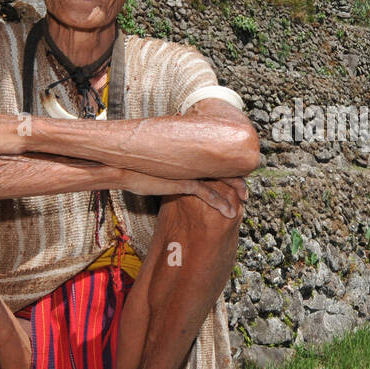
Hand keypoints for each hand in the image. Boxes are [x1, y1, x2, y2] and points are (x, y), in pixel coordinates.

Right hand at [113, 170, 247, 217]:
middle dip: (236, 179)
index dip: (227, 169)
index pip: (213, 161)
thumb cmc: (137, 169)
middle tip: (245, 190)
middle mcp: (191, 161)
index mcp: (187, 157)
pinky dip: (221, 203)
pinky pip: (209, 194)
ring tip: (245, 199)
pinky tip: (231, 212)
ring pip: (220, 180)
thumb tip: (173, 169)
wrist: (124, 170)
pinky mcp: (184, 182)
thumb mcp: (158, 168)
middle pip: (222, 168)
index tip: (237, 177)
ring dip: (235, 190)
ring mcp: (189, 171)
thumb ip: (171, 167)